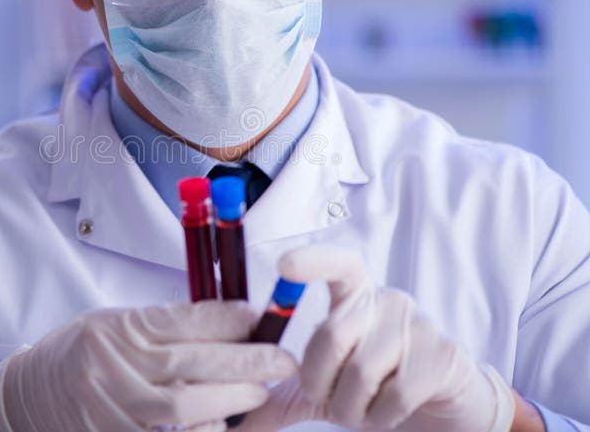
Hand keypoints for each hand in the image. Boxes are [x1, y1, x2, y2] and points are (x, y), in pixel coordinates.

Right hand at [0, 301, 296, 431]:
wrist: (24, 398)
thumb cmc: (77, 355)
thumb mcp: (113, 325)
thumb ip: (161, 327)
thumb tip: (227, 323)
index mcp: (114, 329)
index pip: (180, 320)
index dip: (225, 318)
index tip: (258, 317)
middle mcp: (110, 367)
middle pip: (188, 363)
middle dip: (242, 361)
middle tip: (282, 359)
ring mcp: (109, 408)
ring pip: (179, 407)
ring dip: (228, 399)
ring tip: (260, 392)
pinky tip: (222, 424)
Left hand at [241, 245, 515, 431]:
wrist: (442, 409)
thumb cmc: (375, 386)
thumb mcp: (327, 387)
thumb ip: (284, 394)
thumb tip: (234, 418)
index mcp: (355, 295)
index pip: (338, 263)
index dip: (313, 260)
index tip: (283, 264)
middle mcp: (386, 300)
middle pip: (331, 335)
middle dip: (318, 381)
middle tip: (329, 398)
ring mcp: (418, 324)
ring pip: (360, 373)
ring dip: (351, 408)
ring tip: (362, 408)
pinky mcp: (441, 356)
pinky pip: (394, 396)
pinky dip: (381, 417)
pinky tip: (389, 411)